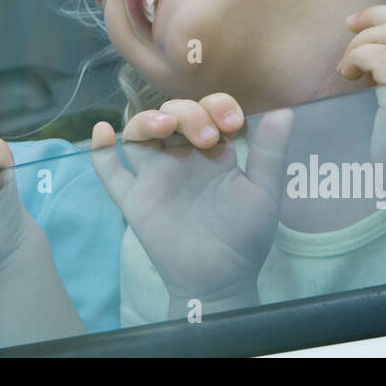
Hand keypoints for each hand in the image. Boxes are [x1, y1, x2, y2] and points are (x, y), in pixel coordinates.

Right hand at [90, 104, 293, 308]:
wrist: (220, 280)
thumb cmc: (244, 236)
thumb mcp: (263, 192)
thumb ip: (269, 152)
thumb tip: (285, 110)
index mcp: (213, 150)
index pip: (208, 110)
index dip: (217, 106)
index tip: (232, 124)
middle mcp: (181, 155)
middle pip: (172, 114)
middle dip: (187, 114)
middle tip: (205, 137)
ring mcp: (155, 175)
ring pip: (138, 134)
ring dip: (146, 121)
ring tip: (163, 127)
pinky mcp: (134, 198)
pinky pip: (109, 170)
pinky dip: (101, 150)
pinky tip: (102, 131)